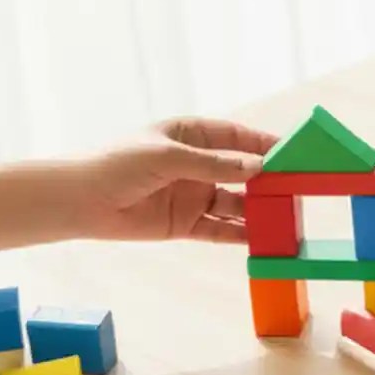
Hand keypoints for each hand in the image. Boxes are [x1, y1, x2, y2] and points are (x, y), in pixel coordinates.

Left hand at [77, 118, 278, 242]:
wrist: (80, 201)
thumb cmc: (119, 164)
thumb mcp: (170, 157)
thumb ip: (215, 165)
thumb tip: (258, 167)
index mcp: (190, 136)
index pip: (235, 136)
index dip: (262, 143)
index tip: (291, 150)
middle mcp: (196, 165)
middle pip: (240, 171)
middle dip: (267, 179)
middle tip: (295, 187)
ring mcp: (193, 195)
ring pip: (235, 202)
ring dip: (257, 209)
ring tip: (282, 216)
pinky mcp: (186, 223)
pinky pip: (220, 229)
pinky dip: (239, 234)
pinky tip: (259, 239)